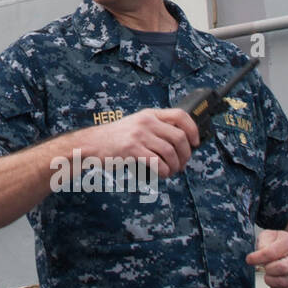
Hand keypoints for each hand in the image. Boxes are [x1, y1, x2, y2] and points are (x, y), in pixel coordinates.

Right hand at [83, 107, 199, 179]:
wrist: (91, 144)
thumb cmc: (114, 139)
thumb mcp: (135, 125)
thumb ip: (155, 129)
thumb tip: (180, 145)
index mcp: (149, 114)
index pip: (180, 115)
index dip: (193, 129)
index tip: (195, 142)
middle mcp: (146, 122)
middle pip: (179, 137)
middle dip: (186, 155)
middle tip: (182, 164)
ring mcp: (139, 134)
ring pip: (170, 152)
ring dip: (175, 166)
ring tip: (171, 171)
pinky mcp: (132, 149)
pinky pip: (158, 163)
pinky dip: (164, 172)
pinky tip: (161, 174)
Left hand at [246, 229, 287, 287]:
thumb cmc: (281, 244)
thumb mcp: (270, 236)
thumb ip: (263, 243)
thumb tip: (259, 255)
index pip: (271, 253)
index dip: (257, 258)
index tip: (250, 260)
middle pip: (282, 268)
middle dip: (268, 270)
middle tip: (265, 268)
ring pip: (284, 282)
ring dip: (271, 281)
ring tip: (269, 275)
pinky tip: (274, 284)